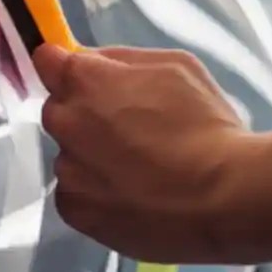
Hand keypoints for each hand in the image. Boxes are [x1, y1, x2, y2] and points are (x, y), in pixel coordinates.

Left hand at [33, 44, 251, 262]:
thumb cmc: (206, 125)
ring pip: (70, 155)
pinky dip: (95, 192)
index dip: (65, 64)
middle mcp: (65, 123)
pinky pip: (76, 193)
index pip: (48, 60)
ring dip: (91, 156)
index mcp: (85, 81)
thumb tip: (93, 62)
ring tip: (140, 170)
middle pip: (59, 109)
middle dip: (85, 113)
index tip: (87, 76)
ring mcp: (67, 171)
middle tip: (131, 128)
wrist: (224, 199)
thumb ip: (124, 60)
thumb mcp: (177, 67)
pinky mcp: (75, 212)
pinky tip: (132, 196)